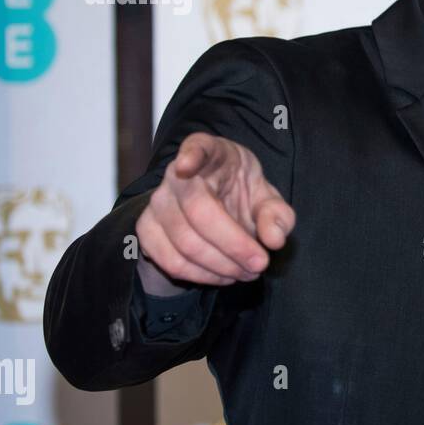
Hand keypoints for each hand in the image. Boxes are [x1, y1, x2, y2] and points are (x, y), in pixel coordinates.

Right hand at [135, 132, 294, 295]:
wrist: (217, 205)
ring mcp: (157, 202)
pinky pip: (169, 260)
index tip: (187, 165)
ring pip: (184, 243)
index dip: (190, 156)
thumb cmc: (242, 194)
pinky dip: (200, 276)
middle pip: (199, 213)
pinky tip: (222, 276)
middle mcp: (176, 175)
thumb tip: (274, 240)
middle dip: (233, 246)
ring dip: (220, 267)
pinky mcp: (147, 229)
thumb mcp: (267, 198)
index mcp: (210, 153)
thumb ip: (277, 215)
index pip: (197, 148)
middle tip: (260, 264)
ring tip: (246, 273)